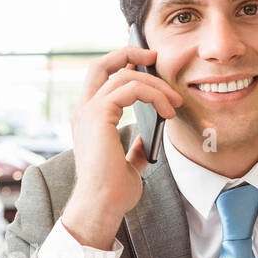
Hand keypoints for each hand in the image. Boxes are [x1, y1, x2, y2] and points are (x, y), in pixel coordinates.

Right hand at [63, 46, 181, 248]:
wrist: (102, 204)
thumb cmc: (112, 191)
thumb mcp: (127, 164)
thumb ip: (135, 148)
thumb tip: (148, 140)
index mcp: (88, 120)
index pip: (100, 80)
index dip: (122, 66)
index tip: (147, 68)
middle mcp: (84, 112)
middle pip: (101, 64)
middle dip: (128, 53)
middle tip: (154, 56)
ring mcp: (89, 112)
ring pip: (124, 76)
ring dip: (155, 85)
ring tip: (174, 102)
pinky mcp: (99, 115)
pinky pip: (131, 88)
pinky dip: (154, 95)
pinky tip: (168, 111)